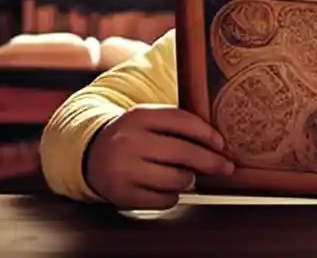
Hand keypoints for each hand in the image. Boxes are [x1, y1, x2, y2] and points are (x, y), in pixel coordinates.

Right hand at [84, 104, 234, 209]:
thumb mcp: (147, 120)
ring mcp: (124, 169)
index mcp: (139, 116)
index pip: (182, 121)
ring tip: (185, 175)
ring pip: (177, 179)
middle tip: (225, 167)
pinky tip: (167, 188)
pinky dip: (172, 196)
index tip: (221, 143)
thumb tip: (216, 142)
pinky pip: (164, 200)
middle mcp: (130, 141)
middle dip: (211, 161)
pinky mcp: (123, 194)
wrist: (91, 154)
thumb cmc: (131, 137)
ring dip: (188, 179)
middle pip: (184, 152)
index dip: (207, 133)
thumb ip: (175, 124)